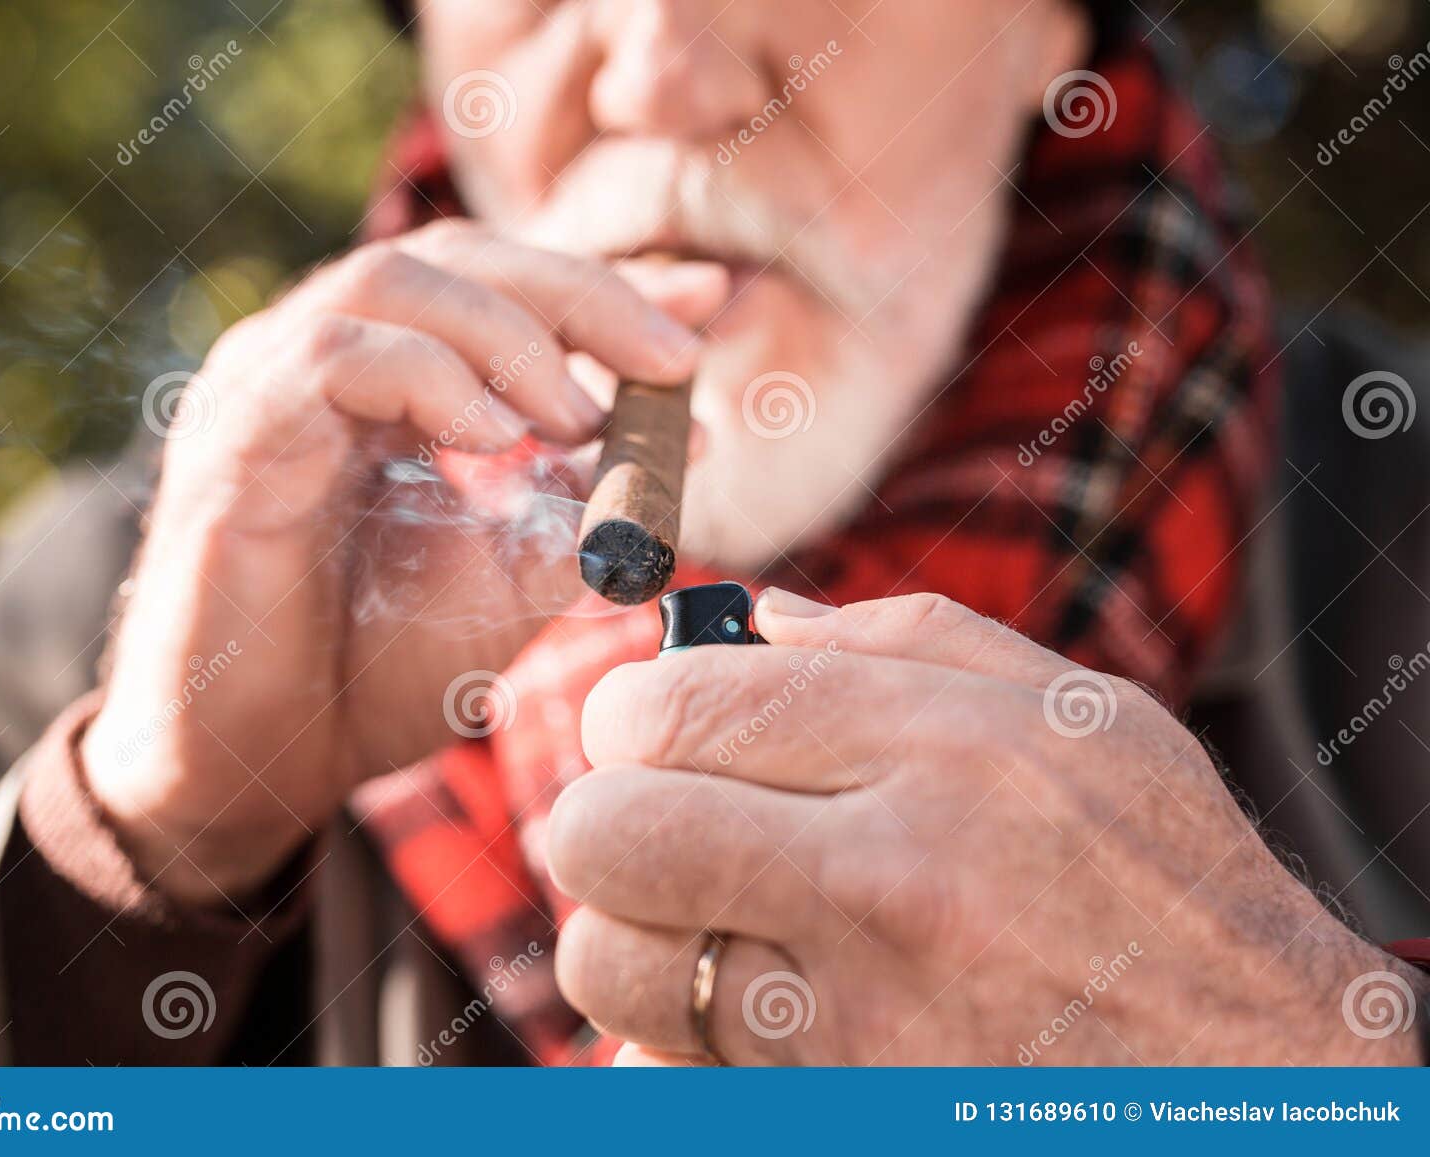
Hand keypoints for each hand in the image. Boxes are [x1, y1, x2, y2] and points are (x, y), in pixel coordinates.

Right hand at [81, 219, 729, 903]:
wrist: (267, 764)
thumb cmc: (373, 669)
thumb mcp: (512, 575)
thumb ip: (586, 501)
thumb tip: (690, 439)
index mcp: (381, 380)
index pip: (496, 283)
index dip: (603, 285)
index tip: (703, 304)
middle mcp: (317, 362)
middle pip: (454, 256)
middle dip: (579, 294)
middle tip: (673, 356)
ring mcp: (265, 388)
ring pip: (391, 281)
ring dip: (511, 335)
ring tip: (582, 416)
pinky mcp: (233, 439)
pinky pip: (335, 357)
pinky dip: (434, 378)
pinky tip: (498, 440)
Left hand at [549, 590, 1428, 1064]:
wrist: (1256, 1080)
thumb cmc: (1166, 883)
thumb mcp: (1086, 721)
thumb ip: (907, 642)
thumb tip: (754, 618)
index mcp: (940, 755)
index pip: (675, 706)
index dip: (628, 713)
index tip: (648, 731)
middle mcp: (887, 883)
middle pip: (605, 833)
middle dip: (603, 817)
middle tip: (653, 818)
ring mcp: (856, 1020)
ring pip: (613, 963)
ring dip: (632, 933)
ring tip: (703, 916)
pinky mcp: (832, 1106)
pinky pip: (664, 1071)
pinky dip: (676, 1039)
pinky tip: (752, 1012)